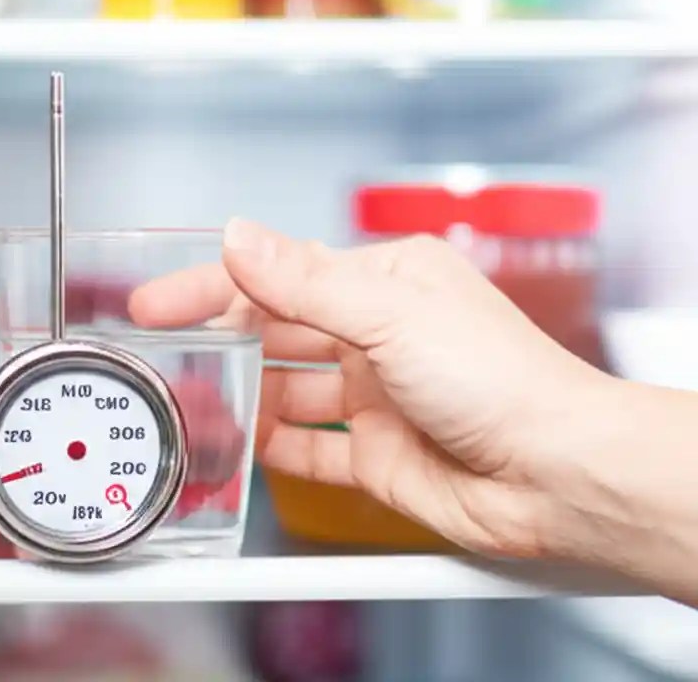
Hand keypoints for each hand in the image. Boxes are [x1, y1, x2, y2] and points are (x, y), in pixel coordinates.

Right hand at [129, 218, 616, 557]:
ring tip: (191, 400)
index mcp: (386, 281)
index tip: (158, 300)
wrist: (557, 475)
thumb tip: (239, 239)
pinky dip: (273, 447)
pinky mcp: (376, 455)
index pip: (278, 274)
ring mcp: (375, 397)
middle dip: (218, 339)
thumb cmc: (505, 382)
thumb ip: (302, 283)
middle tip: (161, 351)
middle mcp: (378, 335)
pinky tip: (242, 446)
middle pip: (275, 331)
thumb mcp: (390, 314)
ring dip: (241, 395)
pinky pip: (309, 449)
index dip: (211, 286)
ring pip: (286, 390)